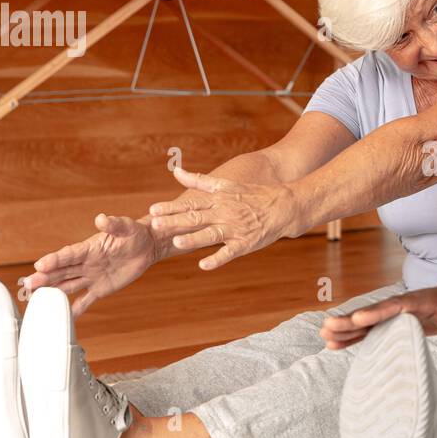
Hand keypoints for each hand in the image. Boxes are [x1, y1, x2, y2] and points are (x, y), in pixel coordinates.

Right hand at [24, 213, 158, 315]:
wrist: (146, 247)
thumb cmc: (135, 234)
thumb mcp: (126, 227)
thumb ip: (114, 224)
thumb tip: (102, 218)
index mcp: (89, 248)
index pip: (69, 255)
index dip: (55, 260)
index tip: (40, 265)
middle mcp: (86, 263)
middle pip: (62, 271)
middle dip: (44, 277)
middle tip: (28, 284)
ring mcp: (91, 276)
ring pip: (67, 285)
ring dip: (52, 291)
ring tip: (34, 298)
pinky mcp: (100, 288)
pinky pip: (85, 300)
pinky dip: (75, 309)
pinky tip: (63, 317)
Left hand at [148, 166, 300, 270]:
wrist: (284, 206)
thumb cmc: (253, 195)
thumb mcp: (226, 184)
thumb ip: (199, 181)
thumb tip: (176, 172)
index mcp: (218, 199)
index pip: (191, 203)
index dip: (172, 207)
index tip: (153, 210)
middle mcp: (224, 213)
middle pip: (197, 217)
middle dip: (176, 221)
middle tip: (157, 225)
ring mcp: (235, 229)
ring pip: (211, 234)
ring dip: (194, 238)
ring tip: (177, 242)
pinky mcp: (245, 244)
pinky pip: (230, 252)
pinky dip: (217, 259)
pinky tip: (203, 265)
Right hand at [320, 283, 436, 349]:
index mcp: (421, 300)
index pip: (397, 306)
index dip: (378, 312)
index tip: (358, 318)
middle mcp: (402, 305)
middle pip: (374, 311)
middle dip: (351, 319)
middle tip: (327, 326)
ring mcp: (394, 314)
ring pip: (367, 320)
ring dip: (346, 328)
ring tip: (325, 335)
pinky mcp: (391, 323)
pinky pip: (368, 330)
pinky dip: (352, 336)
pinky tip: (334, 343)